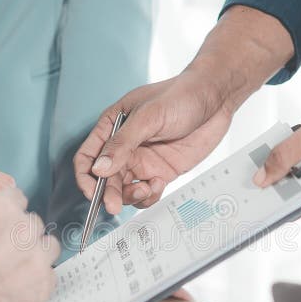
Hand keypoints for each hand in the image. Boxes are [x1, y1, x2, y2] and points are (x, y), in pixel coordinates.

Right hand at [0, 187, 59, 301]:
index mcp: (1, 211)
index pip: (17, 198)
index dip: (7, 212)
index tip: (3, 223)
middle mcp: (24, 231)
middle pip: (33, 224)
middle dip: (20, 235)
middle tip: (3, 252)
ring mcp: (37, 259)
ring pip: (48, 246)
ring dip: (36, 254)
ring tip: (14, 269)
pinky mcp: (44, 285)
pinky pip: (49, 273)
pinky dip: (36, 279)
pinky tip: (17, 286)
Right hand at [74, 6, 294, 213]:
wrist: (215, 98)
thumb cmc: (181, 95)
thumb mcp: (148, 117)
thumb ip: (122, 143)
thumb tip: (99, 169)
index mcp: (112, 127)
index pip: (87, 156)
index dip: (86, 177)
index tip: (93, 193)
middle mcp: (125, 146)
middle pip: (105, 179)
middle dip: (108, 193)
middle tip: (114, 206)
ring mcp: (143, 160)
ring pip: (124, 189)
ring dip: (130, 196)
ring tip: (145, 189)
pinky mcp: (161, 171)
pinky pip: (146, 192)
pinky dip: (149, 196)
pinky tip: (158, 184)